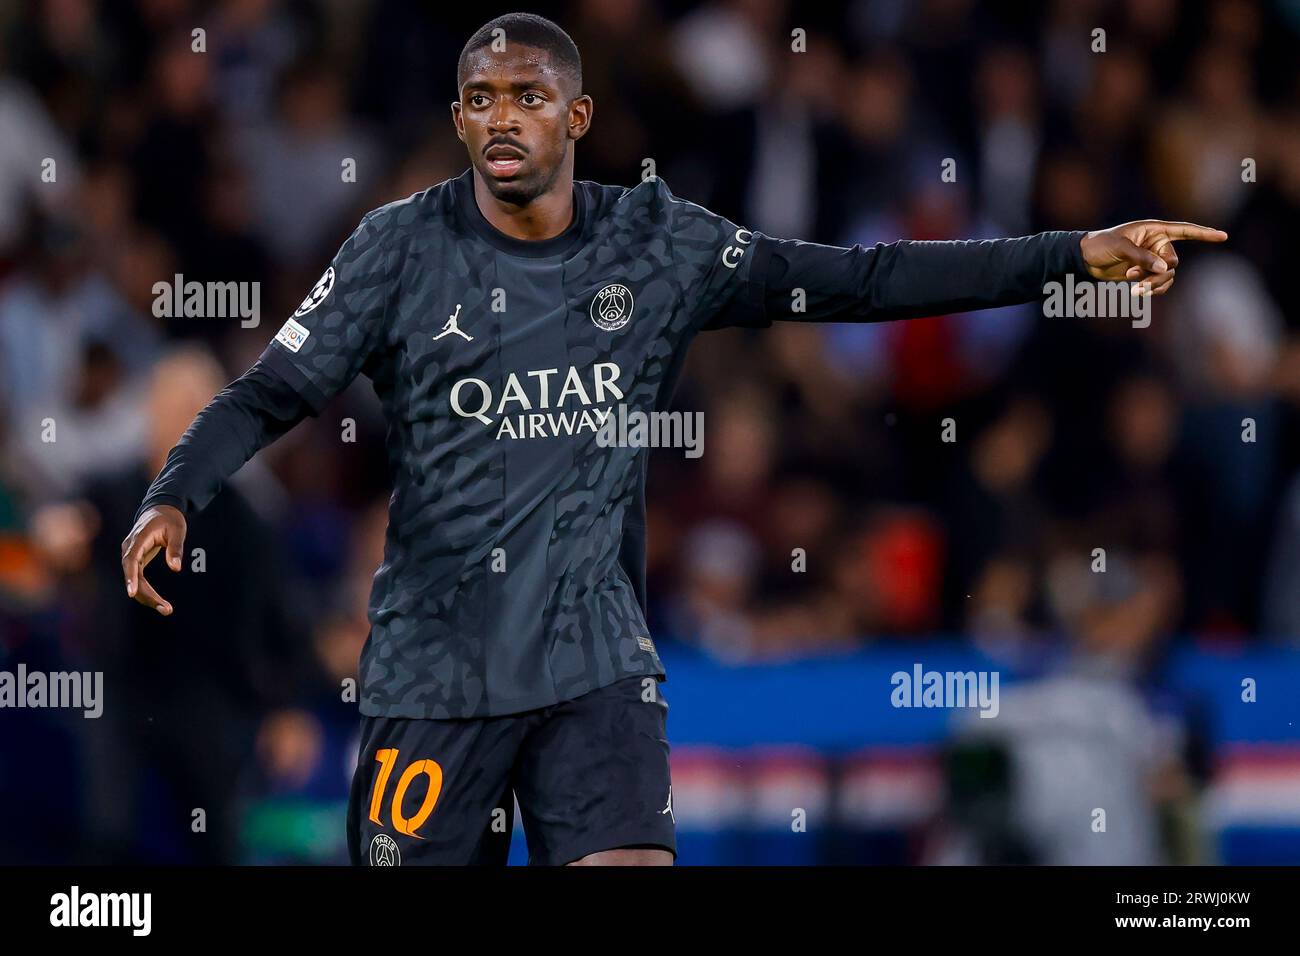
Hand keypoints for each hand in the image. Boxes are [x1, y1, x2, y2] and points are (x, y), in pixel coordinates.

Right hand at [120, 504, 186, 614]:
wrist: (159, 509)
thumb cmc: (170, 519)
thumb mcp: (177, 530)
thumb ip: (176, 548)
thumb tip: (176, 568)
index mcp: (138, 538)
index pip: (131, 559)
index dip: (130, 576)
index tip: (131, 592)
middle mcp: (130, 548)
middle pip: (132, 574)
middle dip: (146, 594)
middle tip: (166, 609)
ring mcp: (130, 555)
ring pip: (134, 580)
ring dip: (147, 596)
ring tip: (166, 609)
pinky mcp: (135, 560)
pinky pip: (138, 578)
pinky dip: (146, 591)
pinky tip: (159, 602)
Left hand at [1080, 220, 1227, 295]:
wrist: (1085, 259)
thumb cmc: (1101, 245)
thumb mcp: (1120, 247)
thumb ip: (1142, 257)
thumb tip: (1164, 268)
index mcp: (1154, 230)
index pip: (1184, 230)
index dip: (1204, 234)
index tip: (1223, 236)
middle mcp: (1157, 244)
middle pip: (1172, 263)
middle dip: (1157, 273)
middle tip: (1134, 276)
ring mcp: (1152, 260)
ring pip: (1167, 276)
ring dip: (1153, 284)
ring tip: (1133, 287)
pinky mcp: (1146, 274)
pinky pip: (1160, 284)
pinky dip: (1152, 290)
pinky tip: (1138, 292)